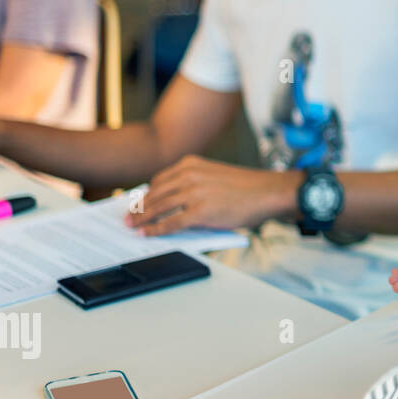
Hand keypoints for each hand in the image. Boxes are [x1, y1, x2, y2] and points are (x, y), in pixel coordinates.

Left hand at [125, 155, 297, 235]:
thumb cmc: (248, 187)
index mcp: (191, 164)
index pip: (159, 180)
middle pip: (154, 194)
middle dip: (139, 208)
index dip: (146, 194)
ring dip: (142, 219)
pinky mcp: (200, 212)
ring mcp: (194, 193)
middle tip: (128, 217)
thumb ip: (194, 184)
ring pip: (158, 209)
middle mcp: (189, 176)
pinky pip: (171, 223)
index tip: (138, 202)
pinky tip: (147, 234)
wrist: (269, 192)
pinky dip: (156, 230)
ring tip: (133, 227)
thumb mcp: (215, 176)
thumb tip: (174, 204)